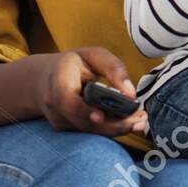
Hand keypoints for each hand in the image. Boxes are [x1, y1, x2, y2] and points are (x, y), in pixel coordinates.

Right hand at [31, 47, 147, 136]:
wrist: (46, 78)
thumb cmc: (75, 64)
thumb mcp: (94, 55)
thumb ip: (113, 69)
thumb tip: (131, 93)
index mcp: (58, 80)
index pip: (66, 100)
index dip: (83, 110)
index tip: (101, 115)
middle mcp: (54, 104)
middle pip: (82, 122)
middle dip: (113, 125)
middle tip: (140, 121)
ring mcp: (59, 120)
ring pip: (89, 130)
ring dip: (116, 128)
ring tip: (141, 121)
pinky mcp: (67, 129)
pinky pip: (90, 131)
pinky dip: (111, 128)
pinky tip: (130, 123)